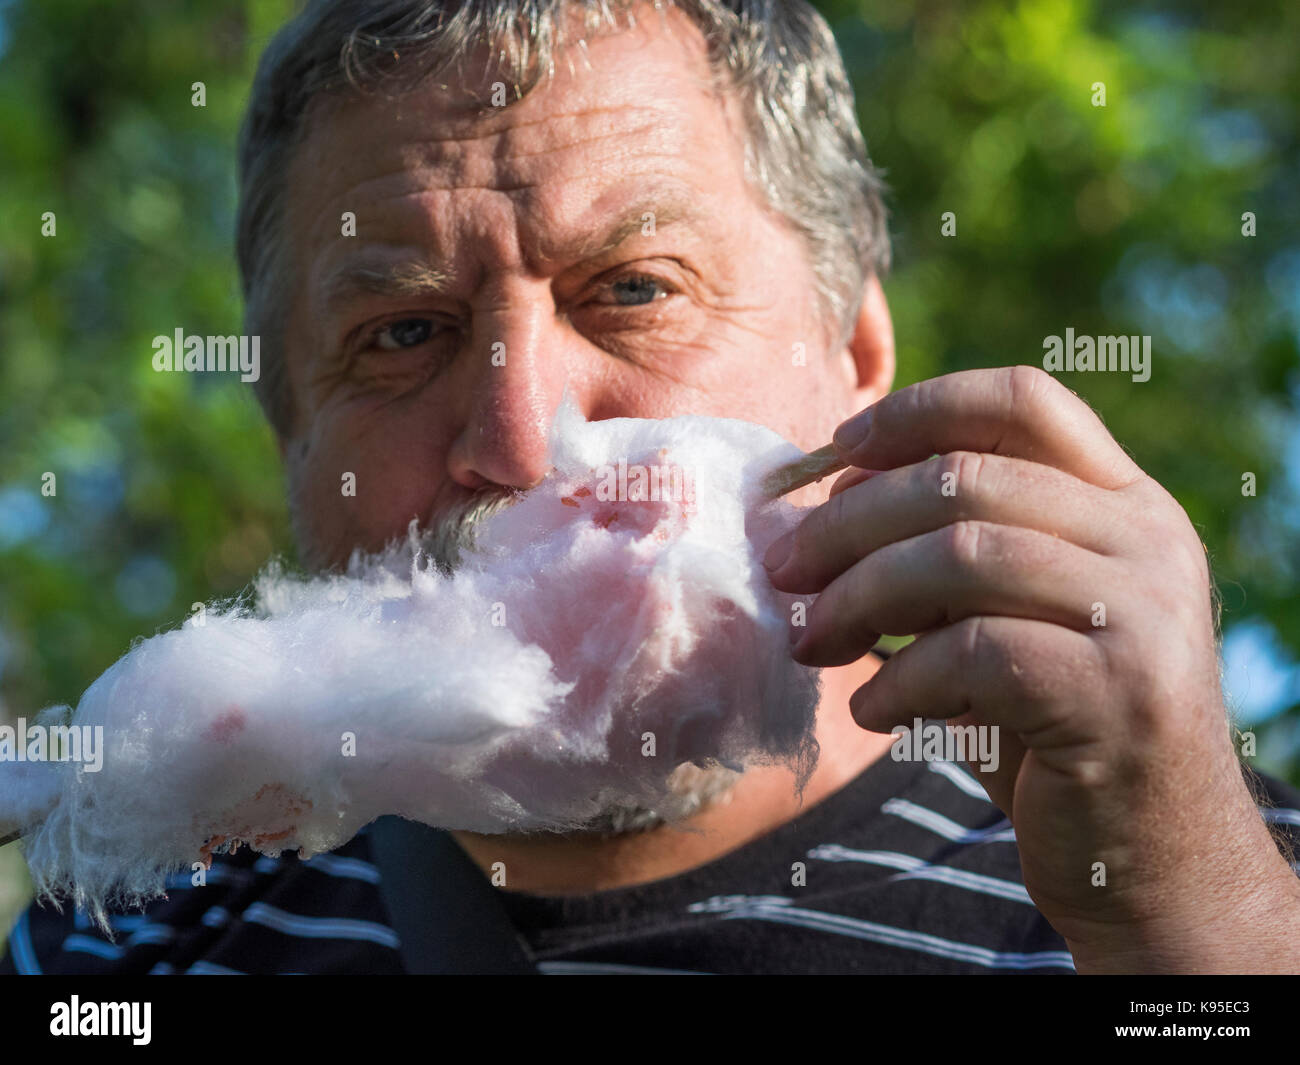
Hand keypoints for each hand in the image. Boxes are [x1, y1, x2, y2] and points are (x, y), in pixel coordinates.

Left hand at [764, 366, 1299, 972]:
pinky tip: (871, 713)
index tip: (835, 447)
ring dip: (858, 598)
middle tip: (782, 569)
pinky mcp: (1119, 695)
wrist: (1151, 862)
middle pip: (967, 479)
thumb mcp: (998, 620)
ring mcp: (1144, 615)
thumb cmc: (1051, 730)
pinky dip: (899, 679)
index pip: (1024, 403)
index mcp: (1124, 504)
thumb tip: (821, 511)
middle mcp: (1147, 541)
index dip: (919, 410)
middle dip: (850, 521)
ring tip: (807, 642)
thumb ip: (942, 559)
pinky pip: (974, 653)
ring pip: (962, 555)